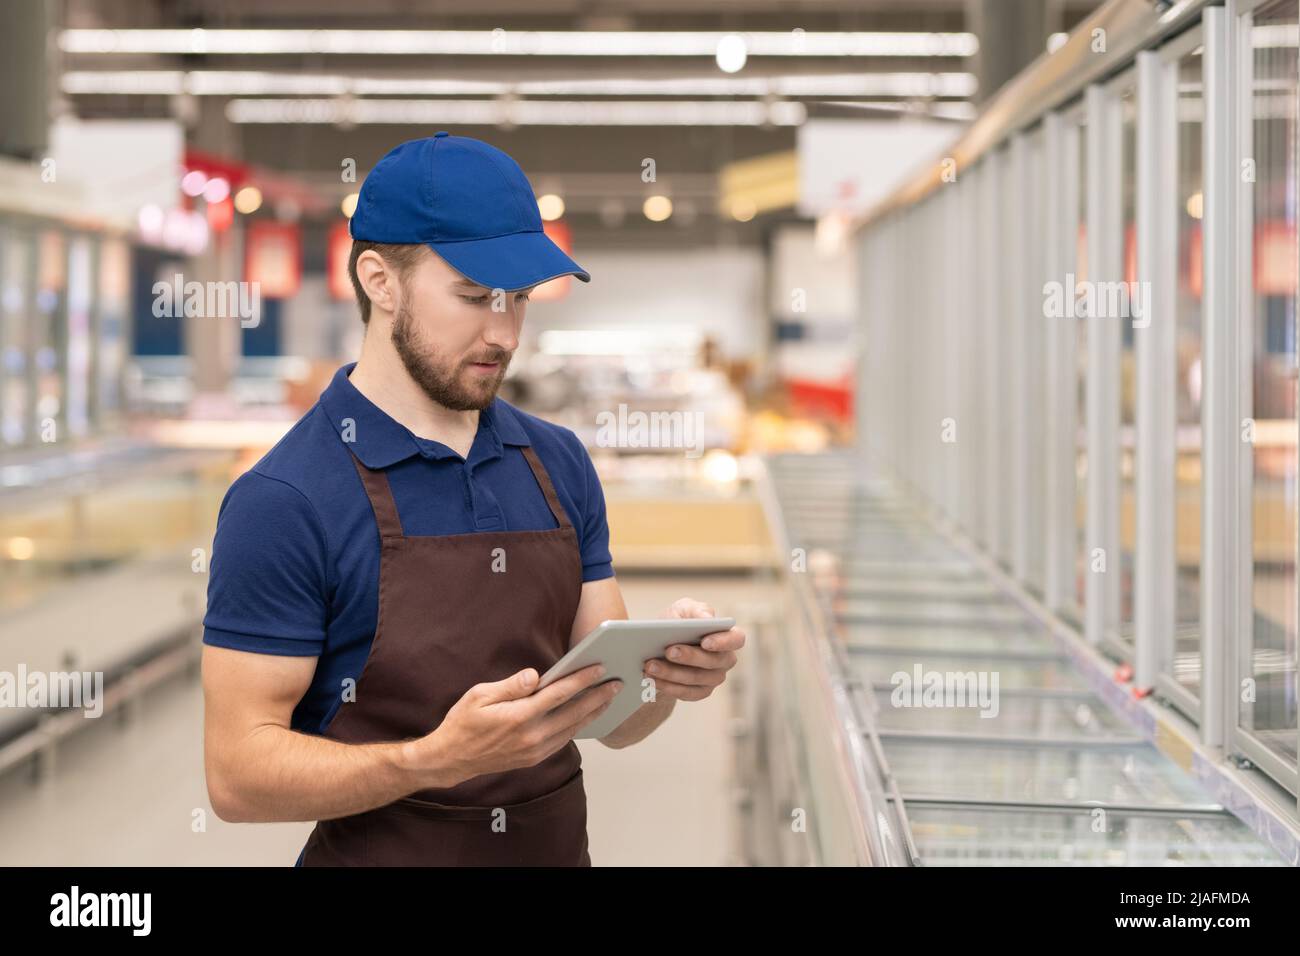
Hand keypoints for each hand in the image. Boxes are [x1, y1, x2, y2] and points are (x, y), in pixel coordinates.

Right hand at [410, 664, 622, 787]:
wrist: (452, 758)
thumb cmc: (463, 721)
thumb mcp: (480, 695)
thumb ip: (512, 685)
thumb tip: (536, 675)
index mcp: (519, 717)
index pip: (559, 694)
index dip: (582, 680)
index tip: (600, 668)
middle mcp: (531, 736)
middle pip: (574, 713)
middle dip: (598, 696)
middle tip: (617, 683)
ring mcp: (534, 750)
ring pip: (572, 728)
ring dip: (593, 713)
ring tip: (609, 698)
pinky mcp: (533, 758)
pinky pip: (562, 740)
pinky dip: (578, 727)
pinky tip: (586, 716)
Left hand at [642, 598, 744, 702]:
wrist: (659, 645)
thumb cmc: (677, 622)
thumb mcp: (684, 609)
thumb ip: (696, 610)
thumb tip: (707, 619)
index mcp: (727, 636)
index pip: (736, 640)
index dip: (723, 642)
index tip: (704, 641)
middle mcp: (725, 659)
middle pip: (713, 662)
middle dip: (689, 657)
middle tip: (667, 651)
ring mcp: (713, 678)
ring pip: (696, 679)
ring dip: (671, 673)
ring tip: (650, 666)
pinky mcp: (699, 692)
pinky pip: (686, 693)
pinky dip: (668, 686)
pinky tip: (652, 679)